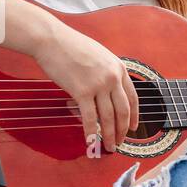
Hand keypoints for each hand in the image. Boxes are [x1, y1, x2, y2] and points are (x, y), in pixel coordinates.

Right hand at [29, 17, 138, 152]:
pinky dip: (91, 132)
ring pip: (108, 117)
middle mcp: (112, 77)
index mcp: (119, 68)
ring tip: (109, 146)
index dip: (134, 116)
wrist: (52, 40)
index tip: (133, 128)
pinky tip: (91, 142)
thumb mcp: (100, 56)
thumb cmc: (71, 46)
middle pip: (123, 111)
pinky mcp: (82, 91)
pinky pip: (89, 117)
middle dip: (122, 130)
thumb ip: (107, 73)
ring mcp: (98, 85)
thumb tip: (108, 92)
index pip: (133, 97)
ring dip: (109, 135)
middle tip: (120, 142)